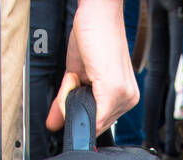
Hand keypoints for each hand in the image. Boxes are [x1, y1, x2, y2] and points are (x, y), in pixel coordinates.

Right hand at [46, 0, 140, 135]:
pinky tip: (75, 79)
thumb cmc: (94, 35)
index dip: (79, 115)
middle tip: (72, 82)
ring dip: (73, 101)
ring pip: (90, 121)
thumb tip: (54, 123)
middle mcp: (128, 99)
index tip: (67, 104)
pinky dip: (74, 99)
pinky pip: (92, 115)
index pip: (99, 123)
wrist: (99, 12)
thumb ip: (66, 101)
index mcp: (124, 96)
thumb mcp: (77, 74)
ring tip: (76, 76)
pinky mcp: (114, 90)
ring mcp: (124, 96)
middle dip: (75, 108)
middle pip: (94, 125)